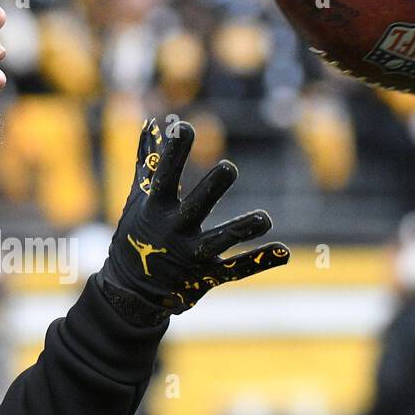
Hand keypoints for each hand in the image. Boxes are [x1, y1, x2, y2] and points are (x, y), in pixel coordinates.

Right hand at [95, 116, 289, 325]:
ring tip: (265, 218)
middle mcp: (173, 232)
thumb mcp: (139, 200)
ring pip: (219, 243)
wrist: (131, 291)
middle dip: (210, 190)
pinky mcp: (206, 277)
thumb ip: (148, 162)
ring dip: (241, 230)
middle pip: (194, 209)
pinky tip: (283, 252)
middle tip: (229, 168)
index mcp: (156, 210)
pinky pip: (235, 270)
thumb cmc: (138, 236)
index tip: (184, 128)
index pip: (163, 177)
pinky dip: (259, 261)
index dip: (174, 154)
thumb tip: (151, 123)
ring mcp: (190, 256)